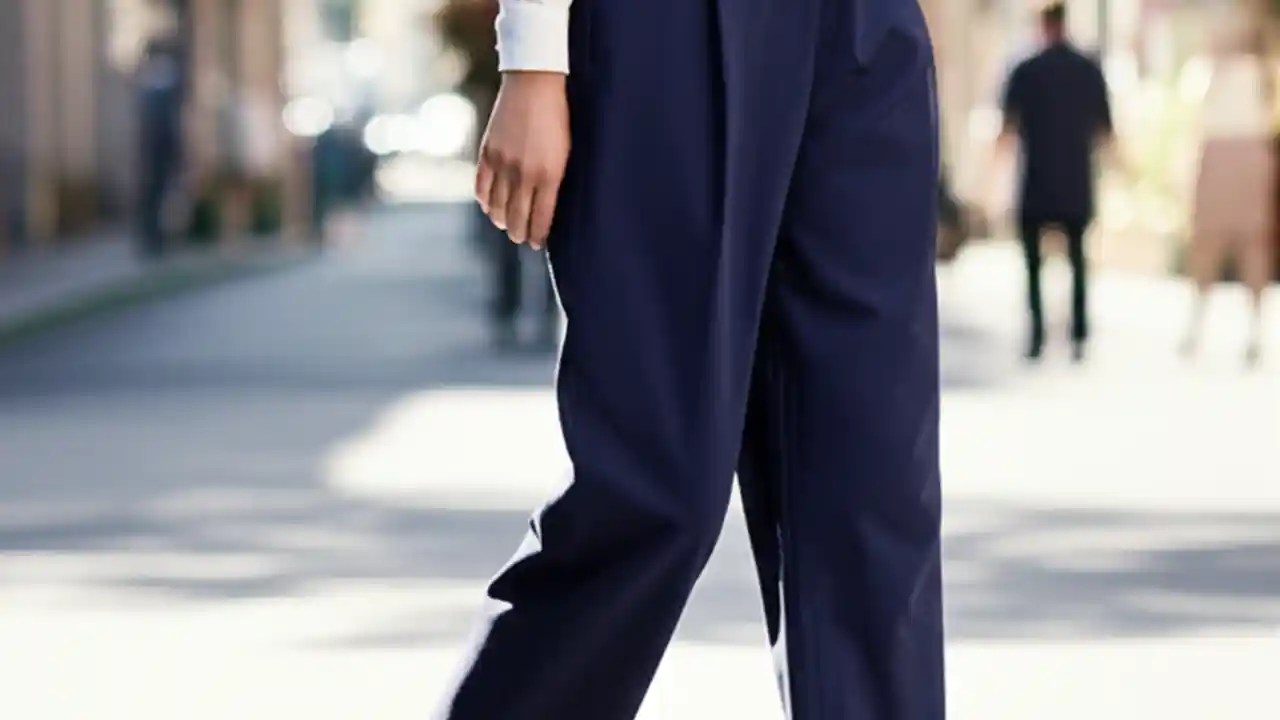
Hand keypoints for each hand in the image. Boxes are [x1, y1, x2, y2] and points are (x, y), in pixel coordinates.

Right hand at [476, 72, 570, 249]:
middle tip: (521, 238)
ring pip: (497, 207)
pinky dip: (485, 201)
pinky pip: (481, 187)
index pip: (540, 219)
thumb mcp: (565, 151)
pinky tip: (490, 206)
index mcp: (549, 175)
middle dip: (519, 233)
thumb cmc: (558, 117)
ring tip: (506, 225)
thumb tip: (545, 206)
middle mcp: (523, 174)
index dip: (537, 235)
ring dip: (501, 220)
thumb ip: (554, 180)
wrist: (535, 83)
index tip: (537, 243)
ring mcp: (502, 164)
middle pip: (516, 218)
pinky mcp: (487, 152)